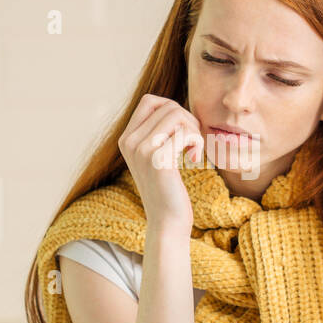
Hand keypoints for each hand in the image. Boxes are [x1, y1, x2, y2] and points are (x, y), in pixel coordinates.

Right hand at [117, 93, 204, 235]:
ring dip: (193, 130)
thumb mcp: (157, 156)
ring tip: (194, 150)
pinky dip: (196, 142)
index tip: (183, 130)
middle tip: (192, 142)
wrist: (167, 221)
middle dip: (188, 120)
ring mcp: (141, 150)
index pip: (150, 101)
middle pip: (167, 106)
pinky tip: (194, 159)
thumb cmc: (168, 189)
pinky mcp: (157, 160)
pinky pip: (185, 133)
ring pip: (176, 115)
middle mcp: (129, 142)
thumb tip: (175, 106)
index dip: (172, 107)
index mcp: (126, 139)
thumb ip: (158, 132)